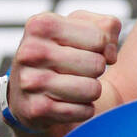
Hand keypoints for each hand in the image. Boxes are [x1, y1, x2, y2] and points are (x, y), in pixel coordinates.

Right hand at [8, 9, 119, 130]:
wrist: (26, 90)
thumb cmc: (63, 51)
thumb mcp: (83, 27)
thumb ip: (108, 27)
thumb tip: (110, 55)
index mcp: (42, 24)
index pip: (100, 39)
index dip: (102, 47)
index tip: (86, 49)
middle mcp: (31, 51)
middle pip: (97, 65)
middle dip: (96, 69)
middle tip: (79, 70)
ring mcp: (30, 82)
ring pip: (92, 90)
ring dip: (92, 91)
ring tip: (76, 86)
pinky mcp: (36, 110)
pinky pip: (84, 111)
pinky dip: (84, 110)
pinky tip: (68, 103)